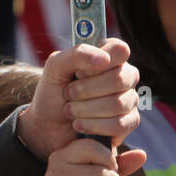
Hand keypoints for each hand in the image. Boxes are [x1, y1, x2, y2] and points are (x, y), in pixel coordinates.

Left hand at [16, 38, 140, 160]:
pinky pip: (120, 125)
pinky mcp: (128, 123)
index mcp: (109, 57)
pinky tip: (79, 124)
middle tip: (68, 94)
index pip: (119, 50)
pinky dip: (93, 126)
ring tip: (70, 110)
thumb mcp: (55, 68)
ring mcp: (129, 99)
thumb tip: (104, 59)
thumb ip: (76, 55)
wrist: (46, 125)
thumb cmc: (53, 92)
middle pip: (119, 79)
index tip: (79, 72)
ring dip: (85, 109)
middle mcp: (124, 76)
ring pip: (118, 104)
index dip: (97, 62)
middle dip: (85, 90)